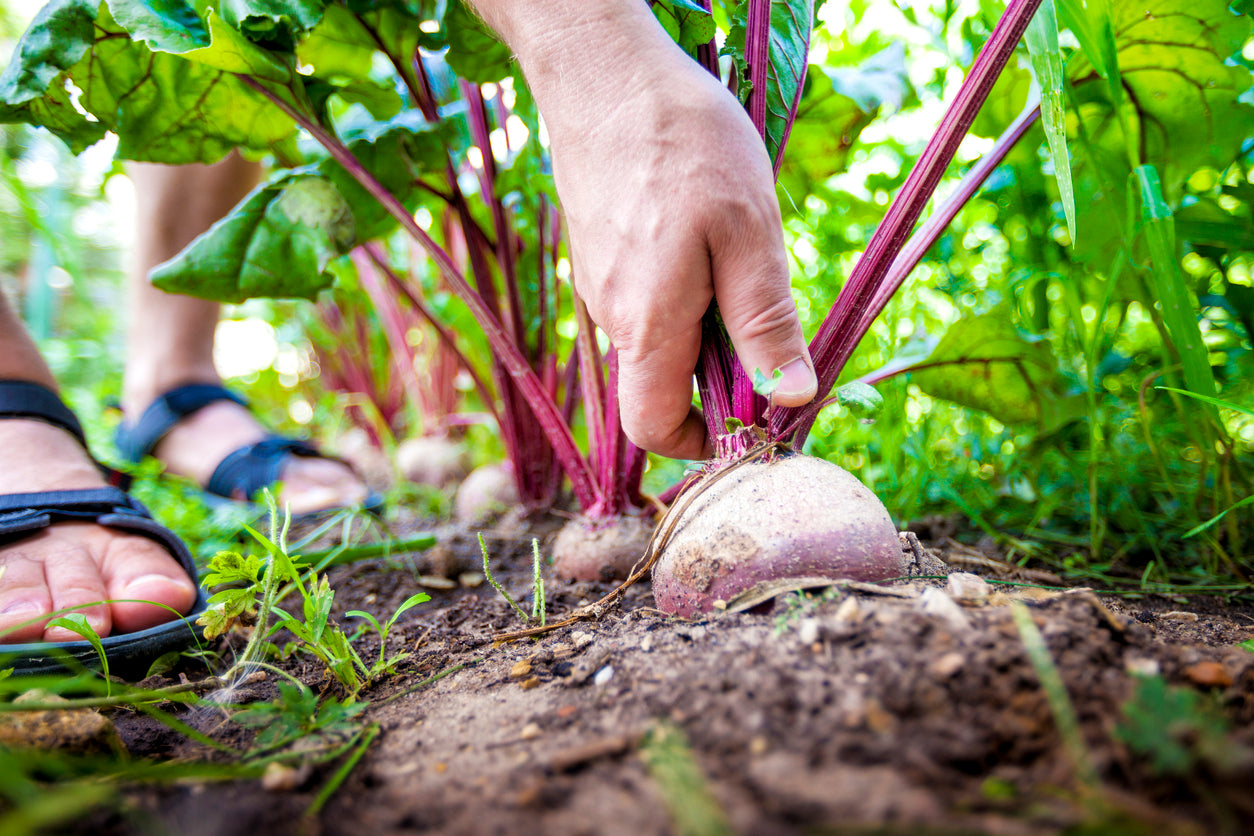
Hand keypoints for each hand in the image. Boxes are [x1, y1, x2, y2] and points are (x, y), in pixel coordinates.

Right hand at [471, 1, 816, 459]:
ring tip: (738, 257)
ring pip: (658, 341)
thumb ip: (764, 323)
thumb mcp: (748, 234)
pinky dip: (684, 293)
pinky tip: (704, 235)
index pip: (657, 428)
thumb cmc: (683, 144)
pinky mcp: (599, 256)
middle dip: (720, 375)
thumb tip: (790, 398)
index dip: (706, 439)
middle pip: (662, 386)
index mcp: (647, 327)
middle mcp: (612, 319)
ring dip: (707, 326)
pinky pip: (646, 303)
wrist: (604, 73)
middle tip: (767, 319)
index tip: (755, 410)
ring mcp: (599, 287)